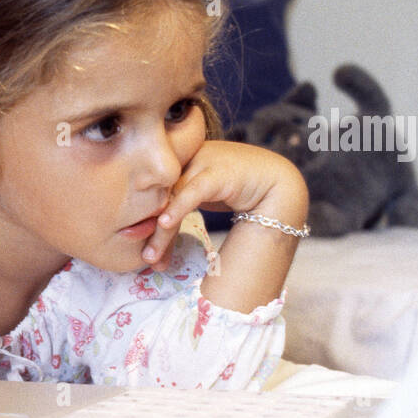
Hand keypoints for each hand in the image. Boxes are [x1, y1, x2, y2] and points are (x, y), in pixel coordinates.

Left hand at [139, 141, 306, 267]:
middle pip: (158, 198)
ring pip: (171, 199)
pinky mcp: (217, 172)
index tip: (141, 251)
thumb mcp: (200, 193)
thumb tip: (151, 230)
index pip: (151, 194)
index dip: (143, 223)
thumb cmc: (236, 186)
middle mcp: (185, 158)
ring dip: (161, 232)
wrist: (276, 181)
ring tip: (152, 258)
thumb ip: (177, 203)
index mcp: (177, 160)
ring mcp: (201, 162)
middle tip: (146, 260)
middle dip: (150, 232)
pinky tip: (166, 223)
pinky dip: (177, 208)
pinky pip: (192, 192)